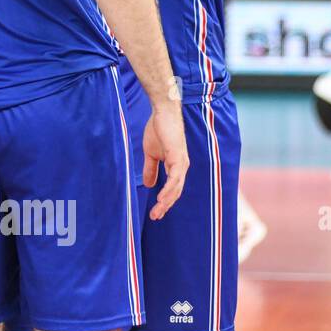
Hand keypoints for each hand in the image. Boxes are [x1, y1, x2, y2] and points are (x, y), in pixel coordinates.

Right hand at [141, 102, 187, 219]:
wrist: (163, 113)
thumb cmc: (158, 130)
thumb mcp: (151, 154)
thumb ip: (151, 168)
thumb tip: (149, 185)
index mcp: (176, 166)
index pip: (172, 188)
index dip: (164, 201)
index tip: (155, 212)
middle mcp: (182, 167)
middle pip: (176, 192)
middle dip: (165, 206)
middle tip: (155, 217)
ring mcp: (181, 163)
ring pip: (176, 188)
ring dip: (167, 201)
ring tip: (157, 212)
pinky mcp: (177, 157)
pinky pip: (175, 178)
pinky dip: (169, 189)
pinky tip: (161, 198)